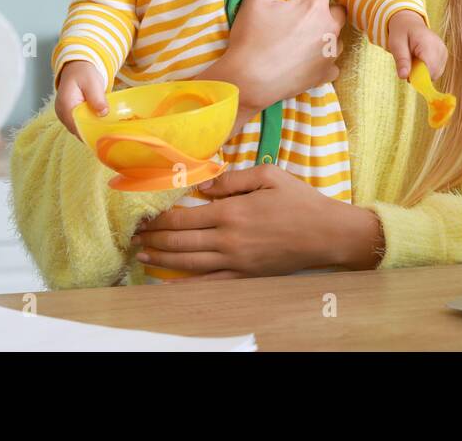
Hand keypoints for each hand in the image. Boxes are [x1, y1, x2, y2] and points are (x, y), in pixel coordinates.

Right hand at [53, 60, 108, 137]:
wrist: (77, 67)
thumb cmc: (83, 73)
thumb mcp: (92, 83)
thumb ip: (97, 98)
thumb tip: (103, 113)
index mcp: (66, 106)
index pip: (76, 128)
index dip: (90, 134)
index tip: (104, 138)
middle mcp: (62, 114)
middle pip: (77, 131)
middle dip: (92, 134)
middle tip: (110, 136)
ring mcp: (65, 115)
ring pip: (79, 129)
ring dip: (91, 130)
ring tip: (107, 132)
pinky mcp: (70, 115)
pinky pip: (80, 124)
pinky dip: (90, 125)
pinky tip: (101, 125)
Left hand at [131, 164, 384, 277]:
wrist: (327, 234)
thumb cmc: (301, 202)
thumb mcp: (269, 176)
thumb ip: (233, 180)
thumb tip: (202, 186)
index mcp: (232, 212)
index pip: (185, 217)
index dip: (160, 218)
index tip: (144, 216)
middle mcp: (228, 239)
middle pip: (180, 242)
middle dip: (154, 239)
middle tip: (135, 236)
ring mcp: (235, 261)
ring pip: (189, 263)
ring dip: (162, 260)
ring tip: (142, 255)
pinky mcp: (245, 275)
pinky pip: (208, 283)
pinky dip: (185, 285)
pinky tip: (169, 283)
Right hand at [200, 0, 347, 131]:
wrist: (247, 81)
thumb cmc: (250, 37)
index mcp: (315, 6)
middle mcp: (329, 29)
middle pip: (339, 9)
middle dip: (328, 5)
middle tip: (309, 8)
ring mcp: (330, 53)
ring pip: (338, 36)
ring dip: (328, 32)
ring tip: (309, 34)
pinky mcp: (325, 74)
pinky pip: (333, 62)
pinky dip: (324, 58)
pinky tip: (309, 58)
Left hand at [386, 10, 446, 79]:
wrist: (410, 23)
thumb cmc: (402, 33)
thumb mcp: (396, 45)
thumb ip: (401, 61)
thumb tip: (404, 76)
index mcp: (428, 43)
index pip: (429, 68)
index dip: (418, 77)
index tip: (408, 76)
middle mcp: (440, 47)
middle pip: (433, 73)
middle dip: (419, 75)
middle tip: (408, 66)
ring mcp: (444, 52)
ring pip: (435, 74)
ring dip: (423, 73)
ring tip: (414, 61)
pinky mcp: (444, 55)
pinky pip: (437, 71)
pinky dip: (427, 70)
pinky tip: (421, 61)